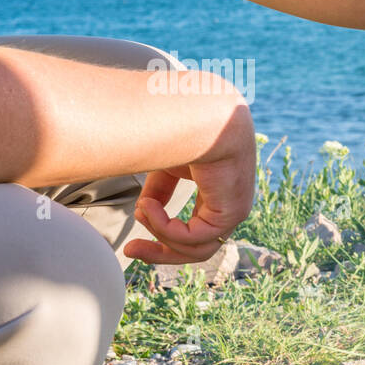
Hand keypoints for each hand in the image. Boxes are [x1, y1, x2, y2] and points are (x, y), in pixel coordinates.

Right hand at [122, 98, 256, 264]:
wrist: (199, 112)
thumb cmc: (185, 130)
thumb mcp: (168, 165)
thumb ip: (160, 189)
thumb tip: (146, 209)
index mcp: (218, 194)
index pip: (195, 230)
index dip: (163, 238)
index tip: (132, 244)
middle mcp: (230, 206)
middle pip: (198, 248)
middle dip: (161, 252)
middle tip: (130, 251)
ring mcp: (234, 211)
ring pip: (196, 249)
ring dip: (160, 236)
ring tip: (142, 209)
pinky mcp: (231, 212)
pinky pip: (194, 237)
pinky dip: (164, 227)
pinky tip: (148, 205)